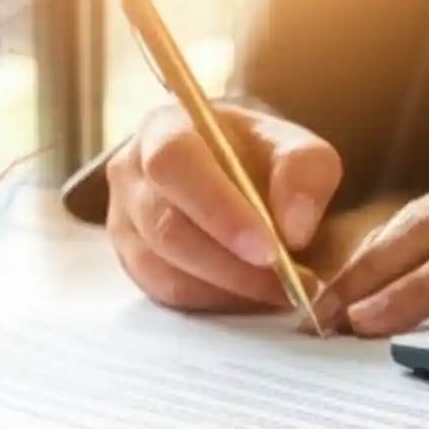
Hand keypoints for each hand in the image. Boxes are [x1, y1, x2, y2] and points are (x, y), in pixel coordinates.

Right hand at [106, 101, 341, 311]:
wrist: (236, 173)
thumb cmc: (260, 156)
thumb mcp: (297, 147)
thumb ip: (304, 173)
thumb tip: (294, 229)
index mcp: (165, 127)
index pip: (174, 164)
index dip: (217, 209)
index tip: (269, 248)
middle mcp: (132, 173)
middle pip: (167, 227)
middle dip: (232, 264)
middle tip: (289, 282)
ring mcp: (124, 221)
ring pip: (166, 269)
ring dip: (229, 288)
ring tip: (281, 289)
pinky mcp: (131, 261)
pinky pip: (168, 293)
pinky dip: (215, 301)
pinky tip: (250, 293)